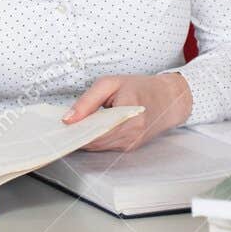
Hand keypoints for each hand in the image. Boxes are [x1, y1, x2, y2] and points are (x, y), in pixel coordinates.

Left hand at [61, 72, 193, 152]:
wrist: (169, 98)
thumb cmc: (141, 87)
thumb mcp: (110, 83)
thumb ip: (88, 101)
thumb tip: (69, 118)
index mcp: (127, 114)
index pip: (93, 131)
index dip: (75, 131)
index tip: (61, 128)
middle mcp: (131, 133)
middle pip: (94, 142)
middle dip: (78, 135)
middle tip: (65, 125)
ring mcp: (131, 143)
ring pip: (98, 147)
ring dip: (86, 138)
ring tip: (77, 125)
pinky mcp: (130, 147)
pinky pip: (107, 146)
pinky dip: (97, 139)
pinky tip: (92, 129)